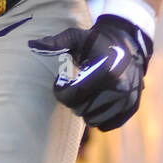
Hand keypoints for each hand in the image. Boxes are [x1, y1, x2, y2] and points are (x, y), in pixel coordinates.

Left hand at [29, 12, 152, 131]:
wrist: (129, 44)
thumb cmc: (96, 41)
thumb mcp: (76, 37)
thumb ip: (55, 42)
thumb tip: (31, 43)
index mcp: (105, 70)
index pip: (72, 96)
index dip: (60, 91)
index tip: (61, 81)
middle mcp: (120, 88)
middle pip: (81, 110)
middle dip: (72, 100)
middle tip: (74, 86)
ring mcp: (127, 100)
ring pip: (93, 120)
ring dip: (84, 109)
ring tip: (86, 93)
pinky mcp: (131, 108)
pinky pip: (106, 125)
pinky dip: (98, 117)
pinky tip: (97, 100)